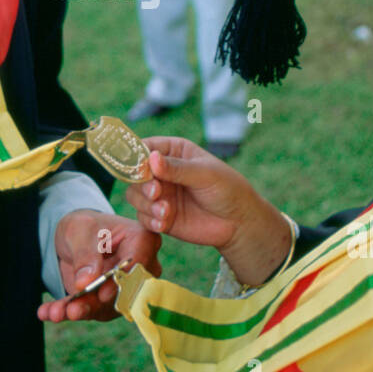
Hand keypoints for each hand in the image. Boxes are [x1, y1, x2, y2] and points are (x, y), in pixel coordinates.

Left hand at [37, 210, 161, 322]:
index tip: (102, 295)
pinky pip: (90, 312)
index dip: (122, 281)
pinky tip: (48, 312)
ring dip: (80, 311)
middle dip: (96, 304)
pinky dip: (68, 312)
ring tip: (55, 312)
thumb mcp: (80, 230)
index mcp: (141, 240)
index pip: (138, 263)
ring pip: (106, 307)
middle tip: (72, 311)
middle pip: (123, 292)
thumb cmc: (85, 227)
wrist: (76, 240)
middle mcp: (140, 269)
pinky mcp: (108, 303)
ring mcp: (126, 289)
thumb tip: (85, 282)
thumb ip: (85, 254)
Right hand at [124, 136, 254, 248]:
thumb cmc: (227, 189)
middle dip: (142, 184)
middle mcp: (161, 171)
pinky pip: (143, 217)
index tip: (141, 169)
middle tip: (157, 192)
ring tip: (166, 211)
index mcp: (172, 152)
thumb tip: (151, 159)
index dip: (136, 158)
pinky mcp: (160, 216)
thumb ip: (177, 168)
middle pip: (134, 174)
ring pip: (134, 195)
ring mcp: (160, 194)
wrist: (238, 222)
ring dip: (146, 204)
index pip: (144, 148)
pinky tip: (164, 223)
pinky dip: (150, 220)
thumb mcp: (205, 174)